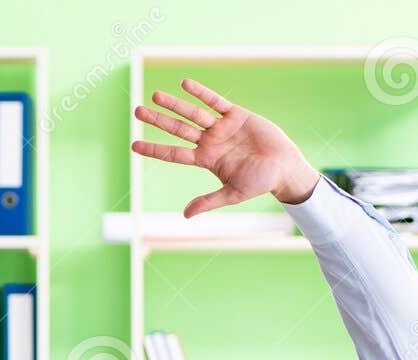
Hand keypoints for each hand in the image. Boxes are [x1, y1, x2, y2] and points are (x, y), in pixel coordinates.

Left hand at [132, 76, 319, 217]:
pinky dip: (201, 93)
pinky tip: (186, 84)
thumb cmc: (260, 182)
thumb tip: (185, 215)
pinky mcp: (235, 114)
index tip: (134, 146)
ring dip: (174, 104)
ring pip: (192, 113)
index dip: (154, 150)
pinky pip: (215, 101)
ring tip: (155, 95)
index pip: (175, 154)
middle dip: (158, 121)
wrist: (283, 167)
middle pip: (178, 129)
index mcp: (206, 160)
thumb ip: (209, 201)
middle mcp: (210, 142)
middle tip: (137, 112)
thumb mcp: (232, 194)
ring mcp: (221, 127)